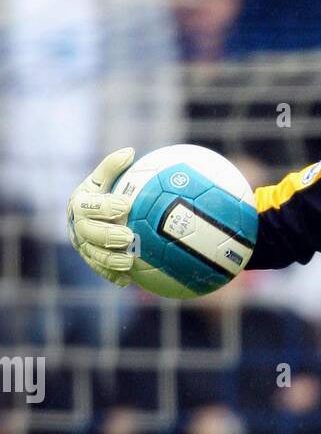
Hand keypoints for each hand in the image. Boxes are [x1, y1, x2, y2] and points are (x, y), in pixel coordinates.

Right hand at [67, 148, 136, 285]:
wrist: (90, 217)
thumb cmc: (101, 194)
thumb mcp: (103, 179)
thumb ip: (112, 167)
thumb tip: (130, 152)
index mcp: (80, 204)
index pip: (89, 205)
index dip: (106, 206)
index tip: (127, 204)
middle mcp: (78, 227)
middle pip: (90, 233)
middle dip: (108, 236)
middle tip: (128, 236)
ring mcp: (83, 246)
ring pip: (94, 255)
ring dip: (112, 260)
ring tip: (130, 261)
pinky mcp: (90, 261)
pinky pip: (100, 271)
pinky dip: (112, 276)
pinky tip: (127, 281)